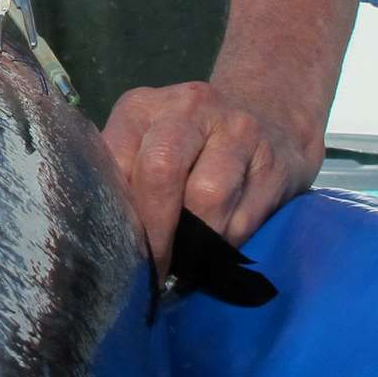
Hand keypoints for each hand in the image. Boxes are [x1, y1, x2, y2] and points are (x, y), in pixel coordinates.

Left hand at [103, 81, 320, 273]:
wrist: (270, 119)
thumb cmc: (190, 146)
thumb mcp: (145, 145)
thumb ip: (122, 178)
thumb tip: (101, 237)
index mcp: (142, 106)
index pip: (116, 161)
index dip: (118, 214)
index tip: (119, 254)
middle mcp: (190, 106)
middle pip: (160, 170)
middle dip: (154, 232)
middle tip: (154, 270)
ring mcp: (238, 130)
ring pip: (206, 197)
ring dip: (193, 242)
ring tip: (187, 262)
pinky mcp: (276, 162)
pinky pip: (243, 218)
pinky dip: (225, 245)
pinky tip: (218, 248)